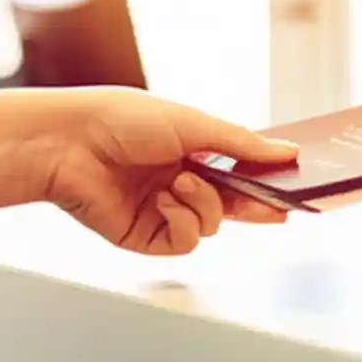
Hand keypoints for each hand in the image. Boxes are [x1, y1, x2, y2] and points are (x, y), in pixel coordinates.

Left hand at [43, 88, 296, 255]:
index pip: (239, 170)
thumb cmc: (122, 120)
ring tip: (180, 181)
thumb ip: (241, 144)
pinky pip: (186, 241)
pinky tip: (164, 200)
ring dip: (204, 203)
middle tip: (275, 207)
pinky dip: (182, 220)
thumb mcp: (193, 124)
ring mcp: (163, 210)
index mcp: (191, 150)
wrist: (68, 142)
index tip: (293, 185)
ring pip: (212, 225)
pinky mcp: (145, 236)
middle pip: (232, 204)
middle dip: (253, 205)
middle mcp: (179, 181)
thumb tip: (286, 152)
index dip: (265, 179)